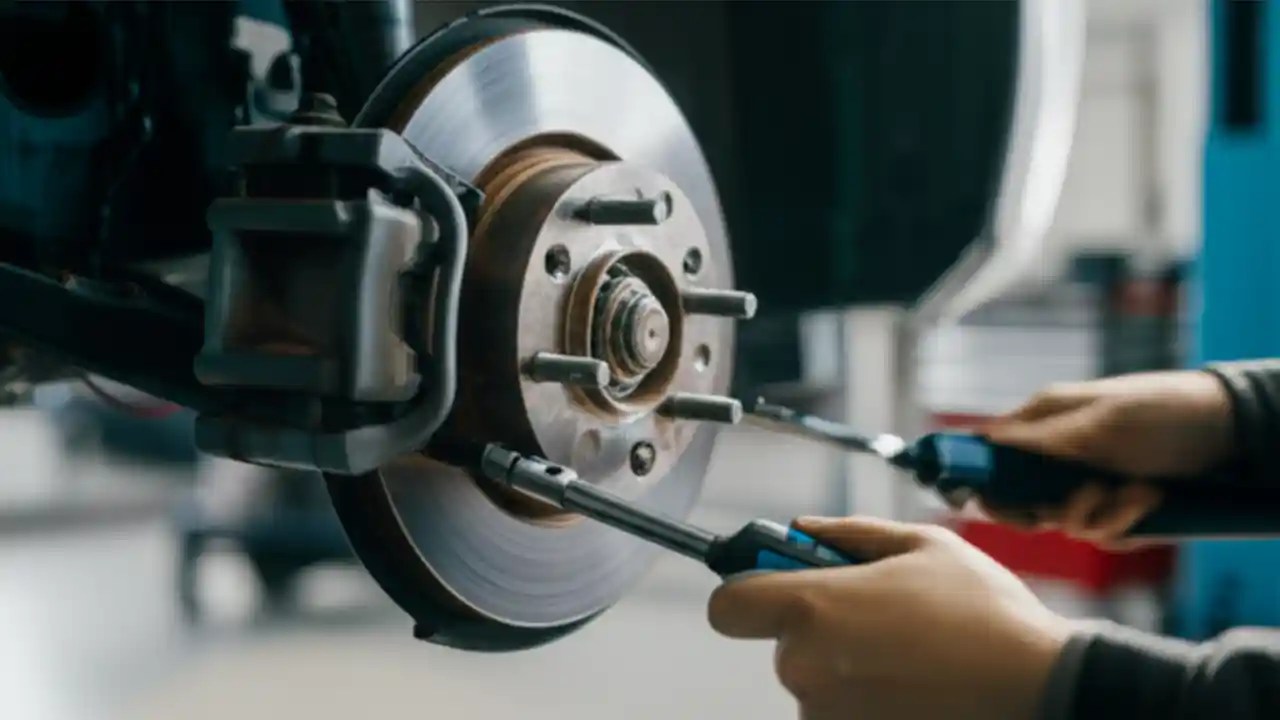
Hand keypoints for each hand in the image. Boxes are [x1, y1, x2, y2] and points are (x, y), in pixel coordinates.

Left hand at [707, 516, 1070, 719]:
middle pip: (783, 644)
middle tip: (883, 616)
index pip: (728, 608)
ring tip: (913, 652)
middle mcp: (806, 667)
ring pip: (816, 682)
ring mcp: (827, 714)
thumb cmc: (984, 612)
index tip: (776, 588)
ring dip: (847, 667)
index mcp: (812, 607)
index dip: (746, 594)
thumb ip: (849, 534)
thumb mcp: (922, 546)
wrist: (1040, 689)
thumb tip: (800, 528)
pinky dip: (869, 698)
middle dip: (820, 628)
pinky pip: (843, 711)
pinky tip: (916, 682)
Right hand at [982, 370, 1233, 541]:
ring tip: (1138, 491)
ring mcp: (1087, 483)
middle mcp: (1059, 456)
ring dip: (1100, 516)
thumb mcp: (1102, 419)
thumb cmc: (1161, 409)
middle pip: (1019, 501)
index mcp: (1045, 424)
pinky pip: (1101, 533)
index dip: (984, 483)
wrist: (1227, 430)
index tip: (994, 504)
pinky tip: (1150, 500)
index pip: (991, 456)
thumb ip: (1044, 434)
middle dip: (1044, 512)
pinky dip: (1124, 525)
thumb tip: (988, 439)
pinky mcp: (1117, 507)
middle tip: (1069, 506)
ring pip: (1064, 522)